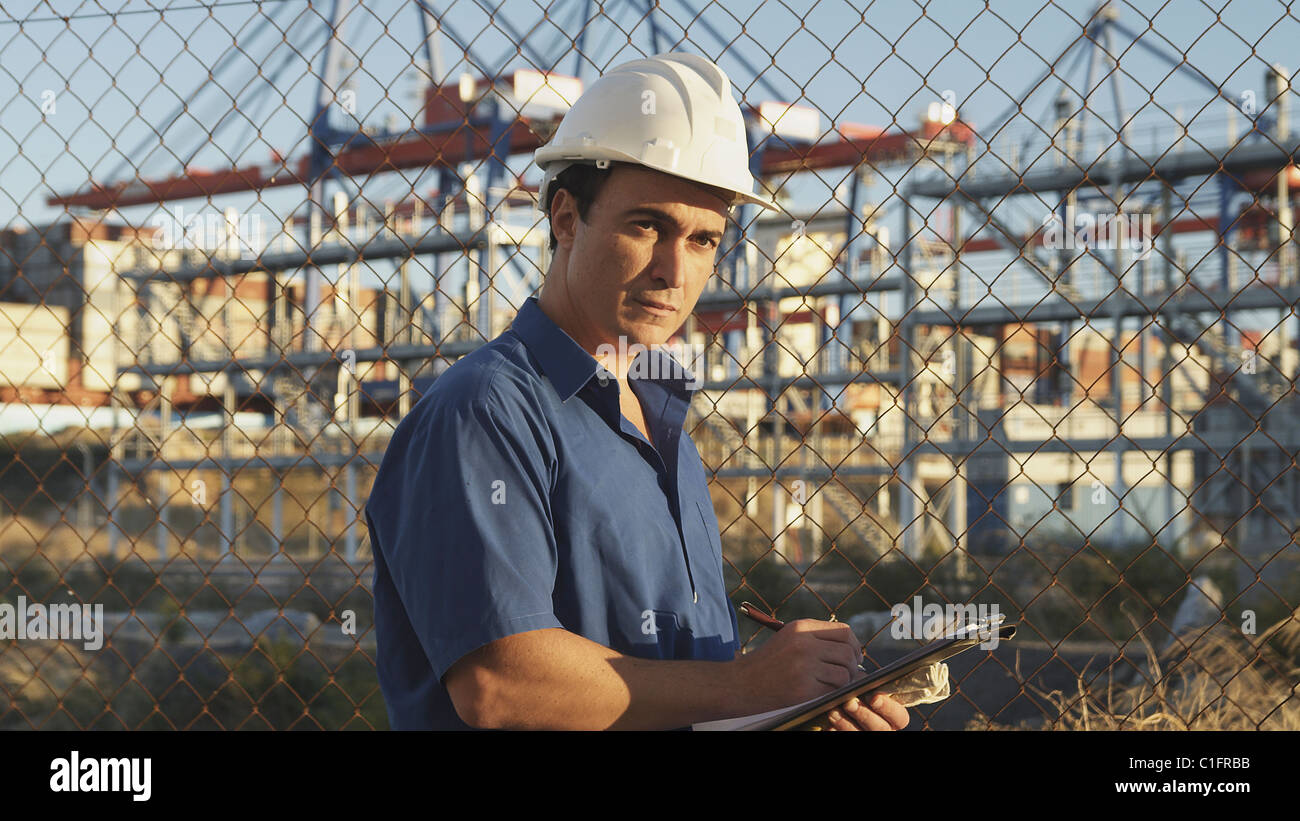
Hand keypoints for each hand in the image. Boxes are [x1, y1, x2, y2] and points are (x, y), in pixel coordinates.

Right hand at [735, 618, 866, 711]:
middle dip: (853, 665)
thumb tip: (853, 651)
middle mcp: (804, 642)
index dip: (854, 645)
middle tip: (848, 674)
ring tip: (833, 684)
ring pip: (845, 672)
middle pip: (848, 651)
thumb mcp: (788, 639)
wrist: (740, 683)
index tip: (852, 656)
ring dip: (844, 681)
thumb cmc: (767, 663)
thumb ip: (816, 639)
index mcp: (801, 627)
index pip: (844, 631)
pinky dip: (834, 691)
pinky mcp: (804, 687)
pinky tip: (823, 691)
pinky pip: (834, 688)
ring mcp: (804, 665)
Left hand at [818, 691, 909, 730]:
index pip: (899, 717)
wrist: (835, 698)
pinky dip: (837, 731)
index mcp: (892, 716)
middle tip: (849, 702)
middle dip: (864, 714)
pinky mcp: (852, 740)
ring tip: (833, 711)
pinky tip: (829, 725)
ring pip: (861, 735)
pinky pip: (843, 738)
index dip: (888, 708)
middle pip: (881, 728)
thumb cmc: (852, 690)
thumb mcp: (860, 684)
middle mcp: (883, 730)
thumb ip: (865, 683)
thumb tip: (860, 682)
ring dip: (846, 723)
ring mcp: (865, 735)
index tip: (873, 697)